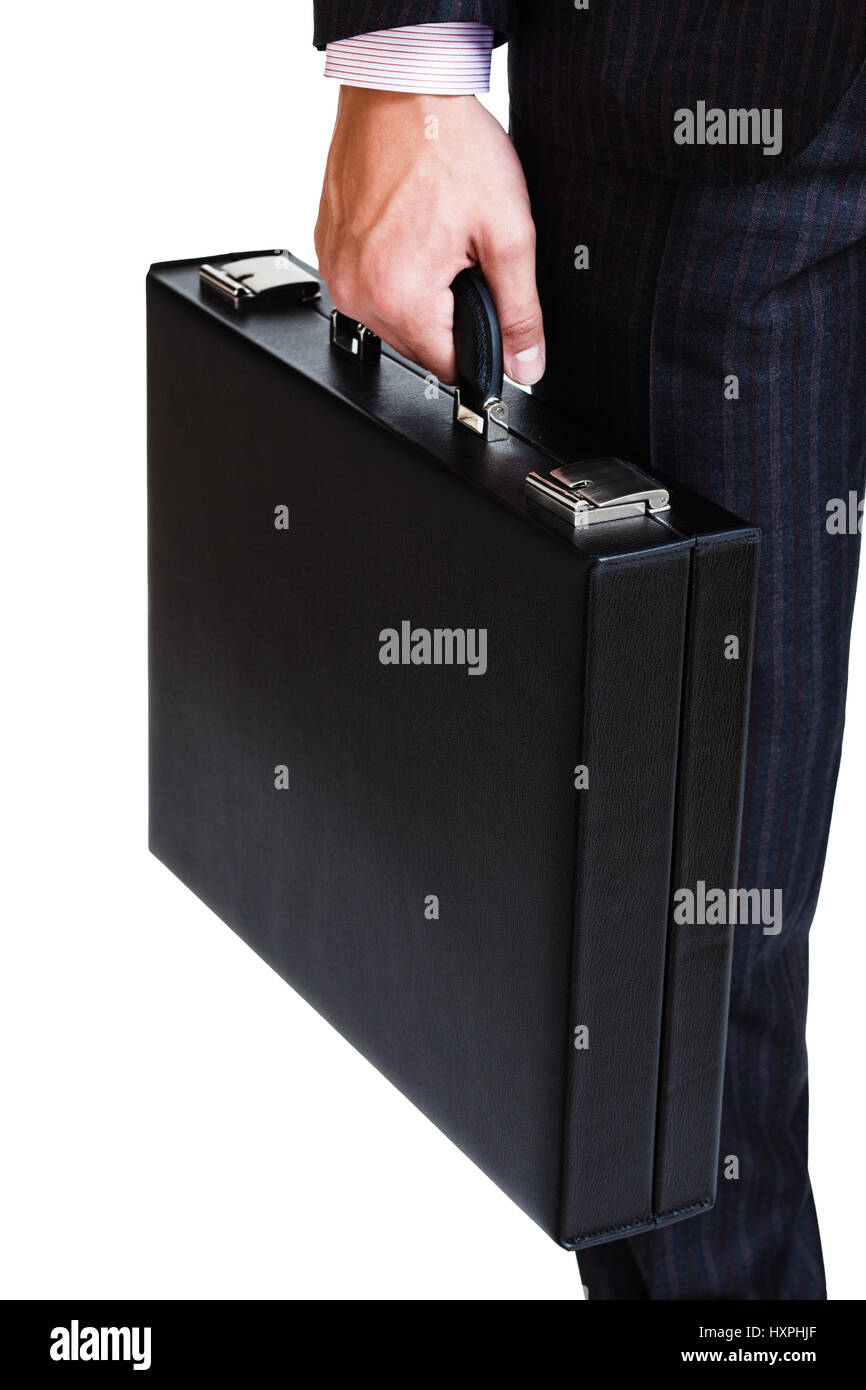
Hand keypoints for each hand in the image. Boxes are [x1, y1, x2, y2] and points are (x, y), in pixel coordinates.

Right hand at [314, 87, 544, 386]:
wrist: (402, 86)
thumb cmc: (448, 145)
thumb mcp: (508, 234)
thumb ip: (521, 311)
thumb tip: (526, 366)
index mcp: (399, 300)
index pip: (447, 367)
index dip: (478, 342)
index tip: (487, 306)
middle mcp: (356, 292)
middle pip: (417, 344)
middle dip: (447, 312)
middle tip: (460, 254)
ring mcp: (335, 270)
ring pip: (390, 315)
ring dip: (418, 290)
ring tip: (433, 233)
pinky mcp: (326, 248)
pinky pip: (366, 282)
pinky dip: (390, 266)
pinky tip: (408, 225)